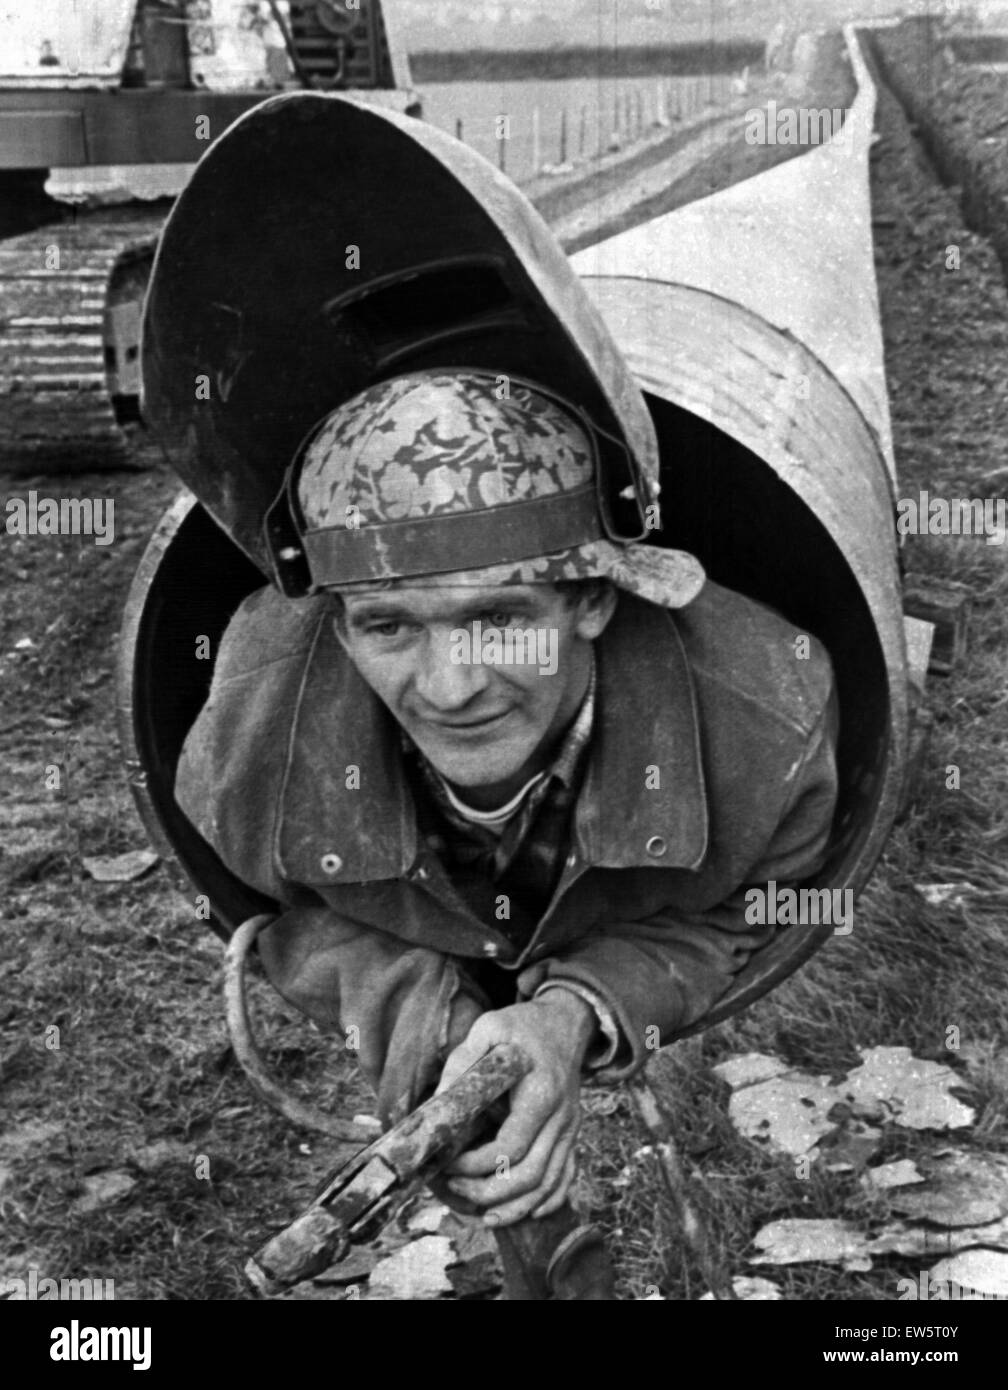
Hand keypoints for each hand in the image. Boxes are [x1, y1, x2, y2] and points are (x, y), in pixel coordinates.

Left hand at [433, 991, 596, 1225]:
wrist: (566, 1023)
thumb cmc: (524, 1026)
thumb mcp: (490, 1027)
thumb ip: (464, 1060)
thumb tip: (439, 1102)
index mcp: (541, 1093)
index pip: (511, 1146)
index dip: (477, 1163)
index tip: (449, 1162)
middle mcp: (561, 1117)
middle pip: (531, 1175)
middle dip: (490, 1192)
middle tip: (456, 1188)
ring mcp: (569, 1129)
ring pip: (549, 1185)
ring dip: (515, 1207)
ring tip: (481, 1213)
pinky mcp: (571, 1135)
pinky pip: (565, 1179)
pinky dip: (546, 1202)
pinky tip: (522, 1212)